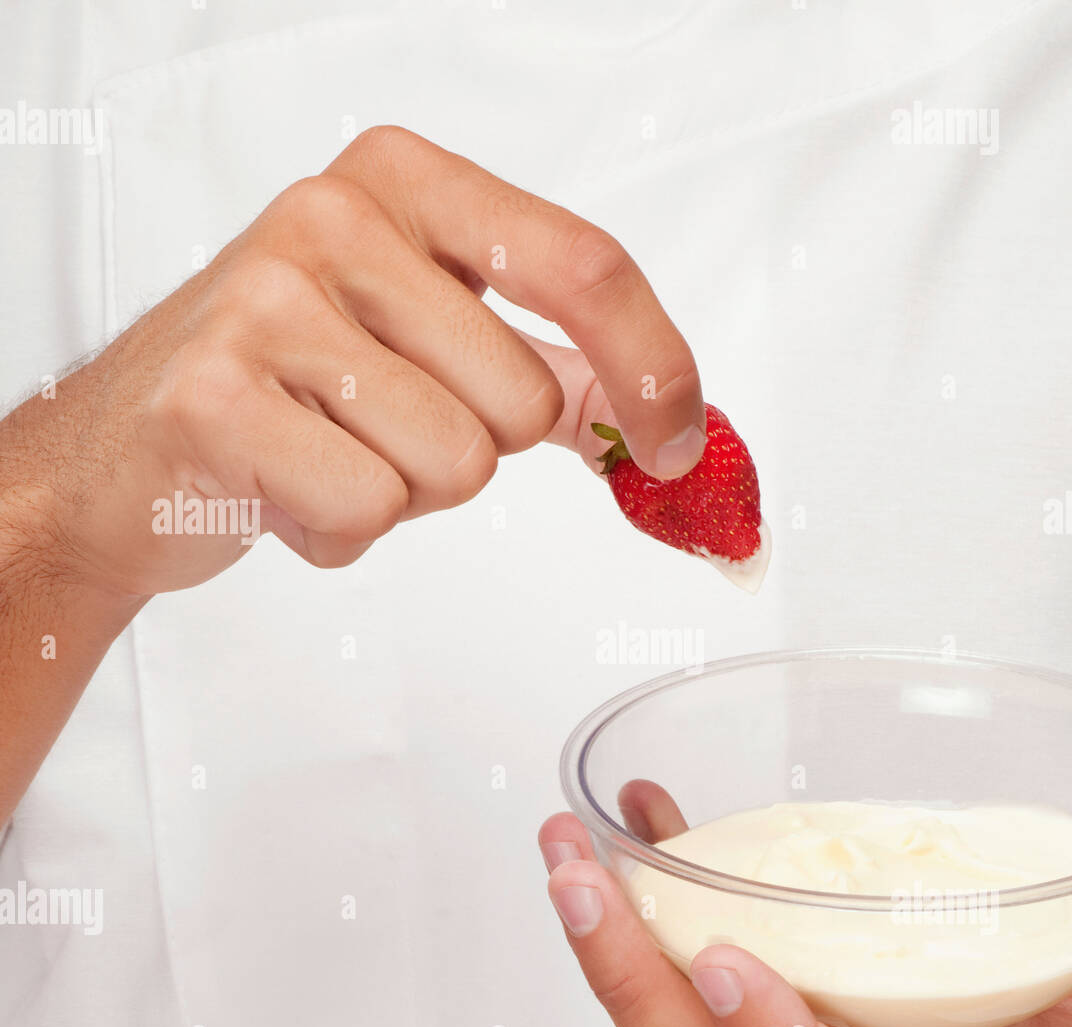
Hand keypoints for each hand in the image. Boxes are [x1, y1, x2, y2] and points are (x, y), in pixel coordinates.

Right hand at [0, 125, 705, 596]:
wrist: (131, 448)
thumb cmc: (294, 389)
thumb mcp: (432, 342)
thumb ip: (553, 370)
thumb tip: (659, 425)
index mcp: (405, 182)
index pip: (584, 268)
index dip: (654, 371)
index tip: (674, 444)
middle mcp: (334, 217)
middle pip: (525, 402)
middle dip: (472, 450)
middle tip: (378, 426)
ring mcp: (265, 300)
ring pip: (456, 466)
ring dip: (404, 494)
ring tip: (325, 452)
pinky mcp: (215, 395)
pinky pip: (368, 511)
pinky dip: (338, 532)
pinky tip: (282, 487)